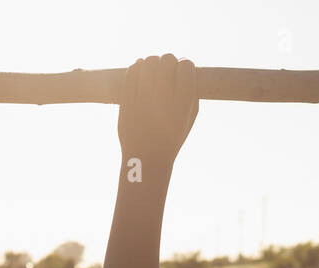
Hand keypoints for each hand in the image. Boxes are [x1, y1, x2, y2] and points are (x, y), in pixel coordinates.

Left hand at [117, 54, 198, 169]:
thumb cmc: (171, 137)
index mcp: (183, 102)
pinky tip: (141, 74)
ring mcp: (143, 96)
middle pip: (168, 59)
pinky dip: (137, 68)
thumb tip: (184, 66)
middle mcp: (164, 97)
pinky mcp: (127, 98)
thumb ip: (191, 93)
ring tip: (153, 73)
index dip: (185, 66)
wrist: (146, 157)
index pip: (186, 66)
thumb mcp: (189, 118)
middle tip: (166, 72)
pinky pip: (132, 70)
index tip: (182, 72)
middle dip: (169, 63)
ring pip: (149, 61)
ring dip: (152, 63)